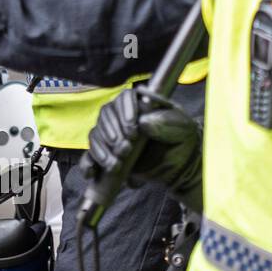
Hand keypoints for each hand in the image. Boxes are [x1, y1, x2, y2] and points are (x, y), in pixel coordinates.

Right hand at [81, 87, 202, 209]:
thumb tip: (144, 122)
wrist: (180, 169)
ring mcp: (112, 135)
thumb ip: (167, 122)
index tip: (133, 130)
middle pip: (105, 115)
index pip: (124, 97)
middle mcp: (122, 117)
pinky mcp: (107, 154)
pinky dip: (87, 163)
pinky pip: (90, 155)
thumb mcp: (184, 129)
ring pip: (96, 135)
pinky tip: (91, 172)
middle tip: (125, 149)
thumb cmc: (183, 142)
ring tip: (116, 164)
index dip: (125, 111)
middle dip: (112, 133)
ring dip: (102, 149)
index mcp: (140, 105)